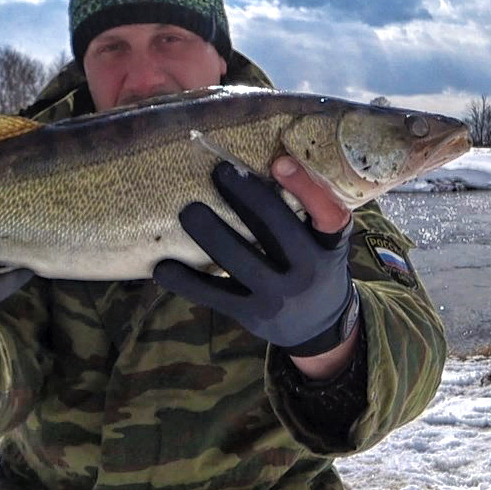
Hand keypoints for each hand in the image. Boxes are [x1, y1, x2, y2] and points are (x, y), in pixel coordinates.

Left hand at [153, 158, 359, 356]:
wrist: (318, 326)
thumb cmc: (315, 268)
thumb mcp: (326, 244)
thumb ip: (308, 213)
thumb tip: (270, 163)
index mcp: (328, 248)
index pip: (327, 216)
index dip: (305, 188)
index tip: (279, 163)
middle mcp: (306, 273)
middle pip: (275, 230)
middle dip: (246, 198)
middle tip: (220, 171)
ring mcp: (276, 297)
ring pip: (239, 261)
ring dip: (210, 233)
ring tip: (189, 211)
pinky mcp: (250, 314)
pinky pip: (213, 295)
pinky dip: (185, 281)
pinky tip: (162, 268)